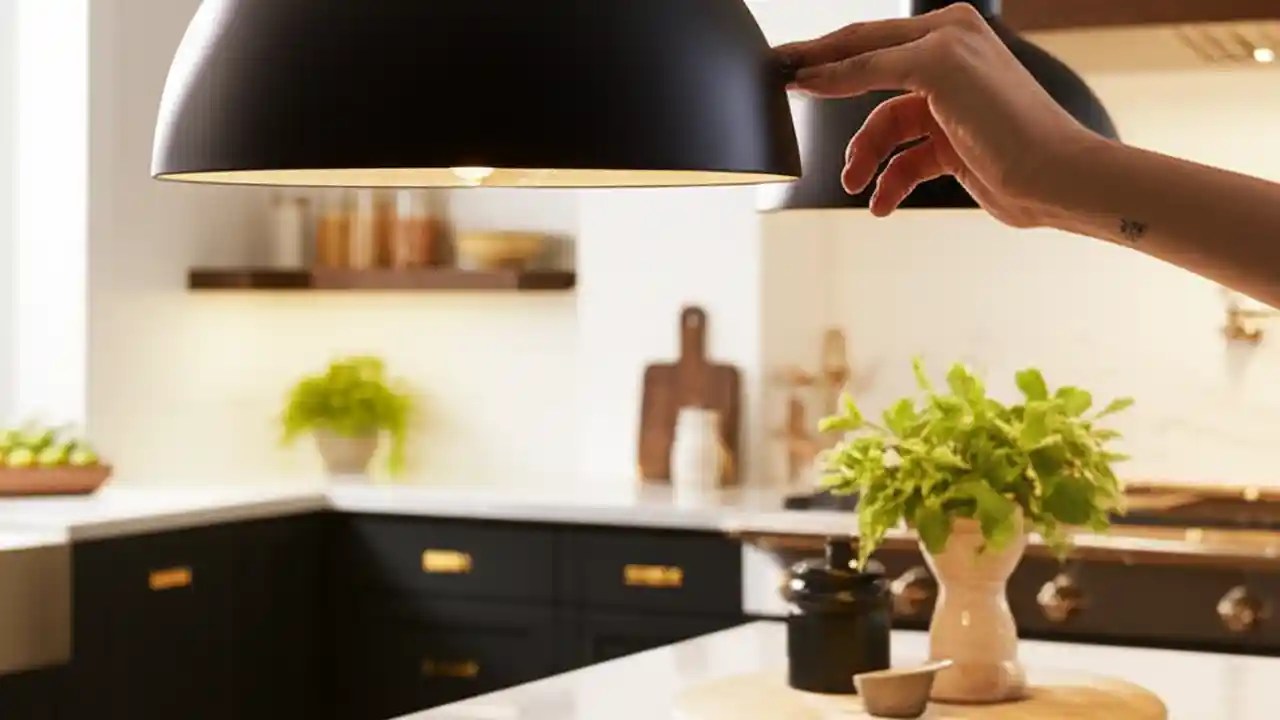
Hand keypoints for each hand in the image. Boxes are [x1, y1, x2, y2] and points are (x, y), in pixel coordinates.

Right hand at [775, 4, 1098, 224]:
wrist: (1054, 178)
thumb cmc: (1008, 120)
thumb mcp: (934, 73)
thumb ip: (872, 64)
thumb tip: (822, 70)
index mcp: (944, 32)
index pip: (866, 38)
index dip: (821, 55)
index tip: (782, 66)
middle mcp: (945, 63)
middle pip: (867, 80)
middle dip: (834, 101)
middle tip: (791, 102)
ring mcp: (947, 107)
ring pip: (882, 129)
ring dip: (865, 158)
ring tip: (856, 182)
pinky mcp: (950, 147)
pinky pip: (902, 162)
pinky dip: (888, 182)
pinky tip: (881, 203)